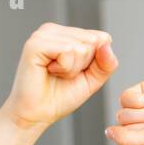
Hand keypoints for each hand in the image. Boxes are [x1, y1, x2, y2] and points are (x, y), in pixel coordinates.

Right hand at [0, 23, 116, 129]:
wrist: (38, 114)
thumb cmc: (60, 97)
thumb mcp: (92, 80)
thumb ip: (106, 63)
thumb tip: (107, 42)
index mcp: (67, 35)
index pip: (102, 39)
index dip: (96, 62)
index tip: (76, 72)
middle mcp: (54, 30)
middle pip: (93, 41)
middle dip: (84, 65)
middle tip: (64, 74)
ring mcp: (43, 35)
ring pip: (81, 47)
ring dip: (73, 69)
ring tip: (56, 74)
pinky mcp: (35, 43)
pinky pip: (67, 50)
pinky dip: (65, 68)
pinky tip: (49, 71)